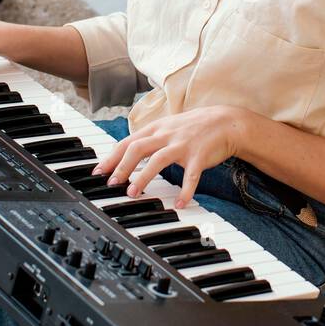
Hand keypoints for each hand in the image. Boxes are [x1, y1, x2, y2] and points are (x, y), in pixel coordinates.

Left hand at [93, 105, 248, 208]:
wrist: (226, 121)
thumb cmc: (194, 127)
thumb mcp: (167, 127)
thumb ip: (148, 138)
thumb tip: (126, 153)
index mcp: (156, 129)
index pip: (127, 142)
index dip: (111, 157)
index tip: (98, 172)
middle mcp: (167, 135)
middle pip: (138, 148)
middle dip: (122, 167)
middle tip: (111, 184)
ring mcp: (183, 144)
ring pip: (158, 160)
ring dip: (143, 177)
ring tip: (133, 193)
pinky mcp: (199, 156)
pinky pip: (191, 176)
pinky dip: (185, 191)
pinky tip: (180, 204)